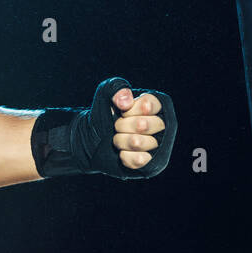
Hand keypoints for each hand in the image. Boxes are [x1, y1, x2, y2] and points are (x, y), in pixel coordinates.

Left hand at [31, 77, 177, 179]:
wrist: (91, 139)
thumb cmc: (104, 115)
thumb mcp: (105, 94)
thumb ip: (116, 88)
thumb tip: (126, 101)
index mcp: (154, 106)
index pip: (151, 104)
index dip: (134, 108)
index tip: (122, 110)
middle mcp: (160, 126)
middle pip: (151, 124)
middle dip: (125, 125)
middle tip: (116, 125)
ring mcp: (157, 146)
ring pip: (145, 143)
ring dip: (122, 140)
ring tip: (116, 138)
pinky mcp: (150, 164)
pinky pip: (142, 160)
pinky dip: (125, 156)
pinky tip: (120, 152)